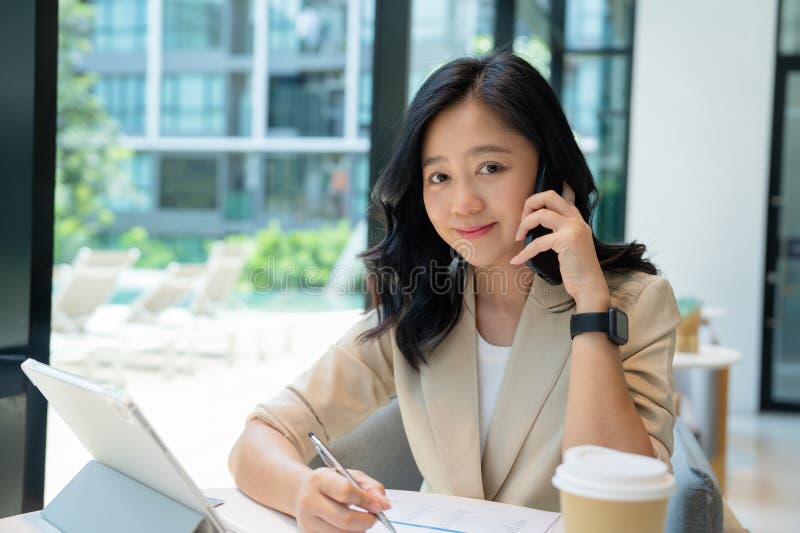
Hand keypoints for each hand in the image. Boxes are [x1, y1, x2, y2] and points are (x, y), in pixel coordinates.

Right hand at [295, 467, 390, 532]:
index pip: (345, 491)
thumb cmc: (329, 484)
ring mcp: (306, 521)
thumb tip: (384, 504)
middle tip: (374, 517)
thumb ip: (370, 487)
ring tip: (360, 521)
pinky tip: (349, 527)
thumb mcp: (349, 476)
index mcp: (319, 480)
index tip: (379, 506)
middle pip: (345, 519)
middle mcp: (309, 500)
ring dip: (358, 530)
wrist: (302, 493)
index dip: (366, 500)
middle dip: (366, 521)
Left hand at [510, 183, 609, 311]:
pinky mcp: (567, 240)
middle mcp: (576, 220)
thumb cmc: (576, 269)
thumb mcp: (570, 246)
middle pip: (549, 196)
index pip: (568, 195)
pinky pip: (538, 242)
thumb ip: (560, 234)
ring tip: (518, 238)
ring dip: (523, 225)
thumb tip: (538, 229)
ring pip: (540, 214)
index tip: (556, 178)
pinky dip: (525, 252)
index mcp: (577, 220)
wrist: (589, 286)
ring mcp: (573, 228)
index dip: (561, 186)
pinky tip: (517, 261)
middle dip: (530, 202)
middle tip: (522, 220)